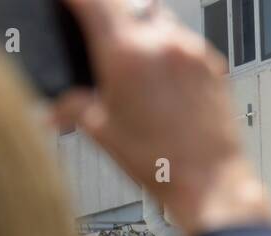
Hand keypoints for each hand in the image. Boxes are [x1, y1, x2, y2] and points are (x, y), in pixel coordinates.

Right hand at [56, 0, 270, 235]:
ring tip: (134, 64)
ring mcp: (191, 52)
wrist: (211, 183)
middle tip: (101, 36)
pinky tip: (163, 80)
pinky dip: (168, 50)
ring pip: (158, 18)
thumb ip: (73, 107)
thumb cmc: (162, 164)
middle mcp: (162, 43)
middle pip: (126, 3)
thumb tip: (57, 108)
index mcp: (126, 53)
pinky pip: (184, 42)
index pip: (92, 1)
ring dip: (141, 30)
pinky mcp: (214, 66)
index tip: (69, 1)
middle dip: (109, 13)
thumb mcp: (102, 132)